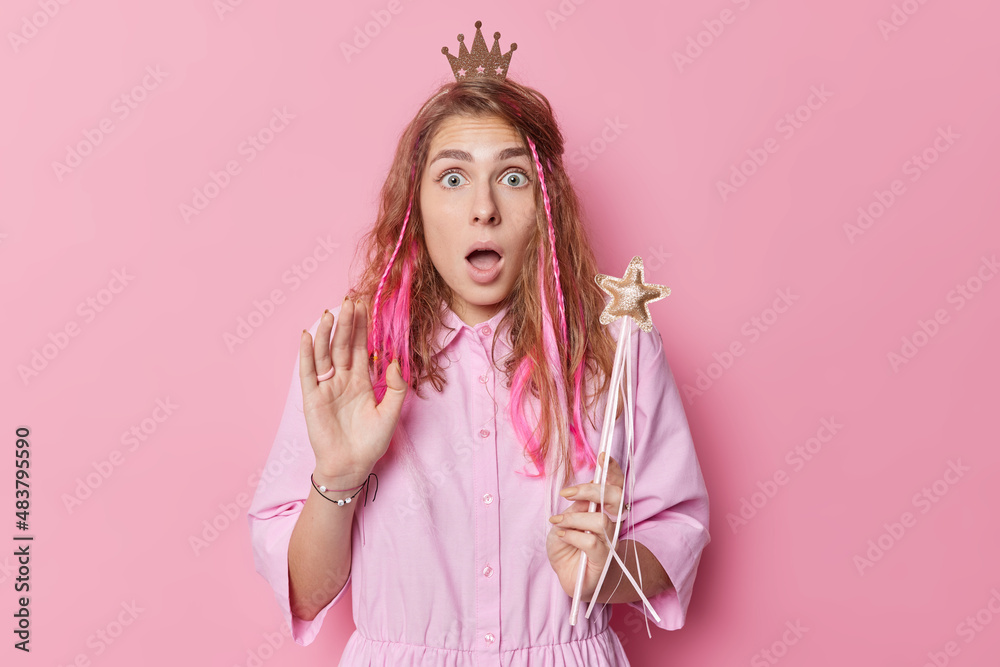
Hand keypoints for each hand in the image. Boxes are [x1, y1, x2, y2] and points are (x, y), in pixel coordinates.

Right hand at [299, 297, 407, 478]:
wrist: (352, 465)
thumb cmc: (371, 442)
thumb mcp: (391, 413)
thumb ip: (396, 387)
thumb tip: (394, 362)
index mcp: (361, 381)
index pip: (362, 348)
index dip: (362, 328)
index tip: (364, 306)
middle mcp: (343, 379)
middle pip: (344, 345)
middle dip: (347, 323)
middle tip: (350, 301)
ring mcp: (326, 387)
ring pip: (326, 354)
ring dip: (328, 333)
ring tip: (331, 312)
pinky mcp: (312, 397)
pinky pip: (308, 372)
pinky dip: (307, 353)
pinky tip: (307, 335)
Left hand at [545, 452, 628, 601]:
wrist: (572, 579)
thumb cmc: (569, 548)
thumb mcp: (566, 522)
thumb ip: (575, 507)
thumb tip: (580, 494)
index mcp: (605, 510)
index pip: (615, 485)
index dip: (613, 470)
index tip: (604, 456)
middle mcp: (612, 524)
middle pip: (615, 497)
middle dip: (592, 489)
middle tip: (567, 493)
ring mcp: (610, 542)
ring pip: (600, 521)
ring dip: (574, 518)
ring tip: (558, 522)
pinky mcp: (603, 560)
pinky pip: (591, 542)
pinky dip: (571, 535)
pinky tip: (561, 536)